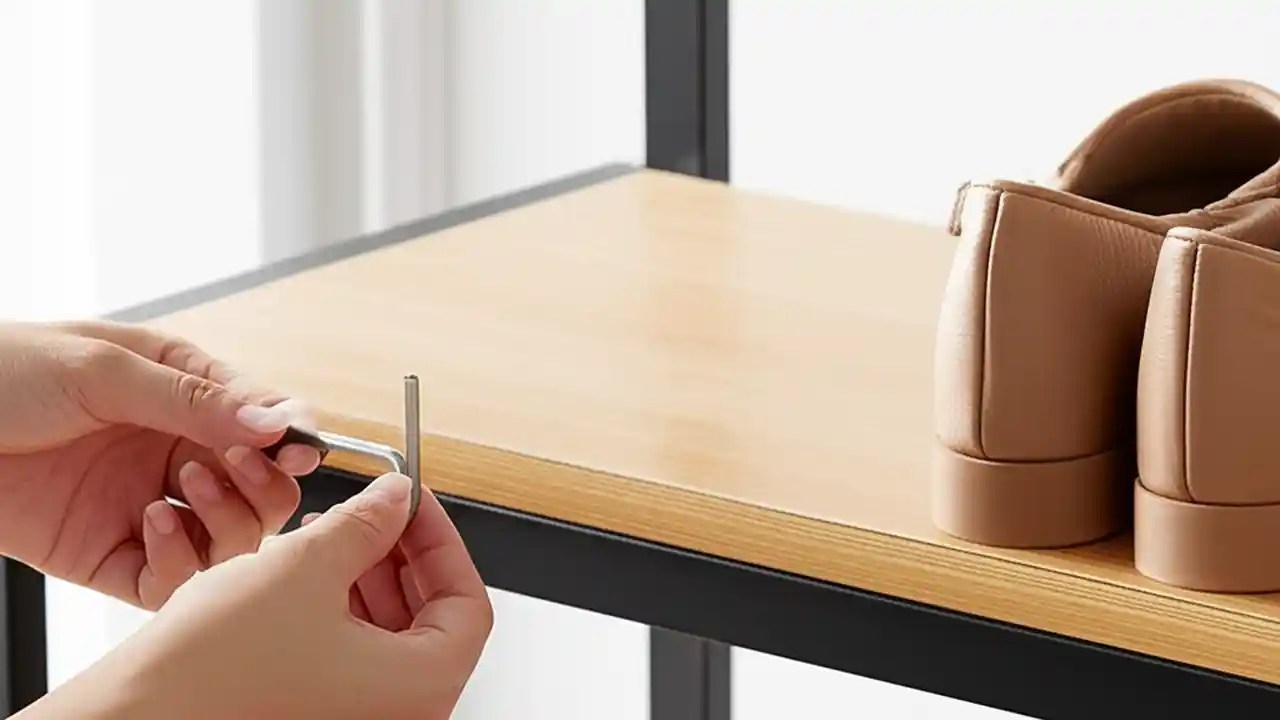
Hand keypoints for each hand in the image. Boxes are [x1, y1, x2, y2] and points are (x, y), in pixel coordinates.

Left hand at [0, 320, 322, 608]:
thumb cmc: (2, 370)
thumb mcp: (105, 367)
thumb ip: (195, 400)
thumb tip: (276, 423)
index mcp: (184, 393)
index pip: (265, 421)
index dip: (292, 439)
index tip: (299, 449)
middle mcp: (174, 452)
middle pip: (263, 488)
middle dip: (264, 486)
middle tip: (236, 469)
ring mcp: (147, 504)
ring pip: (231, 540)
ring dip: (226, 522)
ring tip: (183, 491)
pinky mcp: (112, 555)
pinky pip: (172, 581)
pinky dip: (179, 564)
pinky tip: (150, 523)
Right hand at [19, 473, 494, 719]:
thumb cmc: (211, 673)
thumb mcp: (304, 568)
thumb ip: (367, 525)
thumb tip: (396, 498)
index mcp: (418, 690)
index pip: (468, 603)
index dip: (441, 540)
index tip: (414, 501)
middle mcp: (398, 716)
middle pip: (432, 621)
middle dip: (401, 555)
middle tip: (375, 512)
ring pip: (389, 639)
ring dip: (366, 579)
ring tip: (330, 537)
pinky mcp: (315, 717)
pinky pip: (351, 660)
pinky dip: (337, 613)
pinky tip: (303, 577)